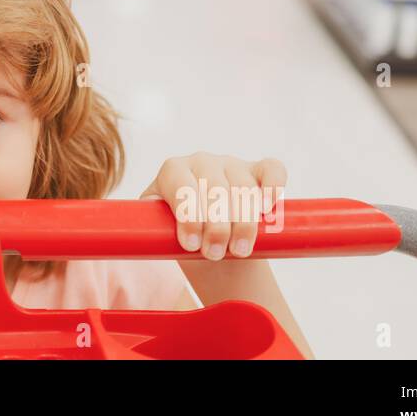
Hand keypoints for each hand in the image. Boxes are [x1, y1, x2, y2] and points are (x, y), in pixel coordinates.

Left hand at [141, 153, 286, 261]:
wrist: (211, 247)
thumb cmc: (181, 238)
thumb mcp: (160, 233)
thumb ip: (150, 228)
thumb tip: (142, 228)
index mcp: (172, 171)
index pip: (180, 185)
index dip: (188, 214)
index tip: (191, 245)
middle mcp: (200, 161)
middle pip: (214, 186)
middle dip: (216, 224)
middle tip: (215, 254)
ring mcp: (231, 163)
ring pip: (243, 184)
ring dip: (244, 220)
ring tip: (239, 250)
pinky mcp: (258, 171)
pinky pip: (271, 170)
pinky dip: (273, 186)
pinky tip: (269, 208)